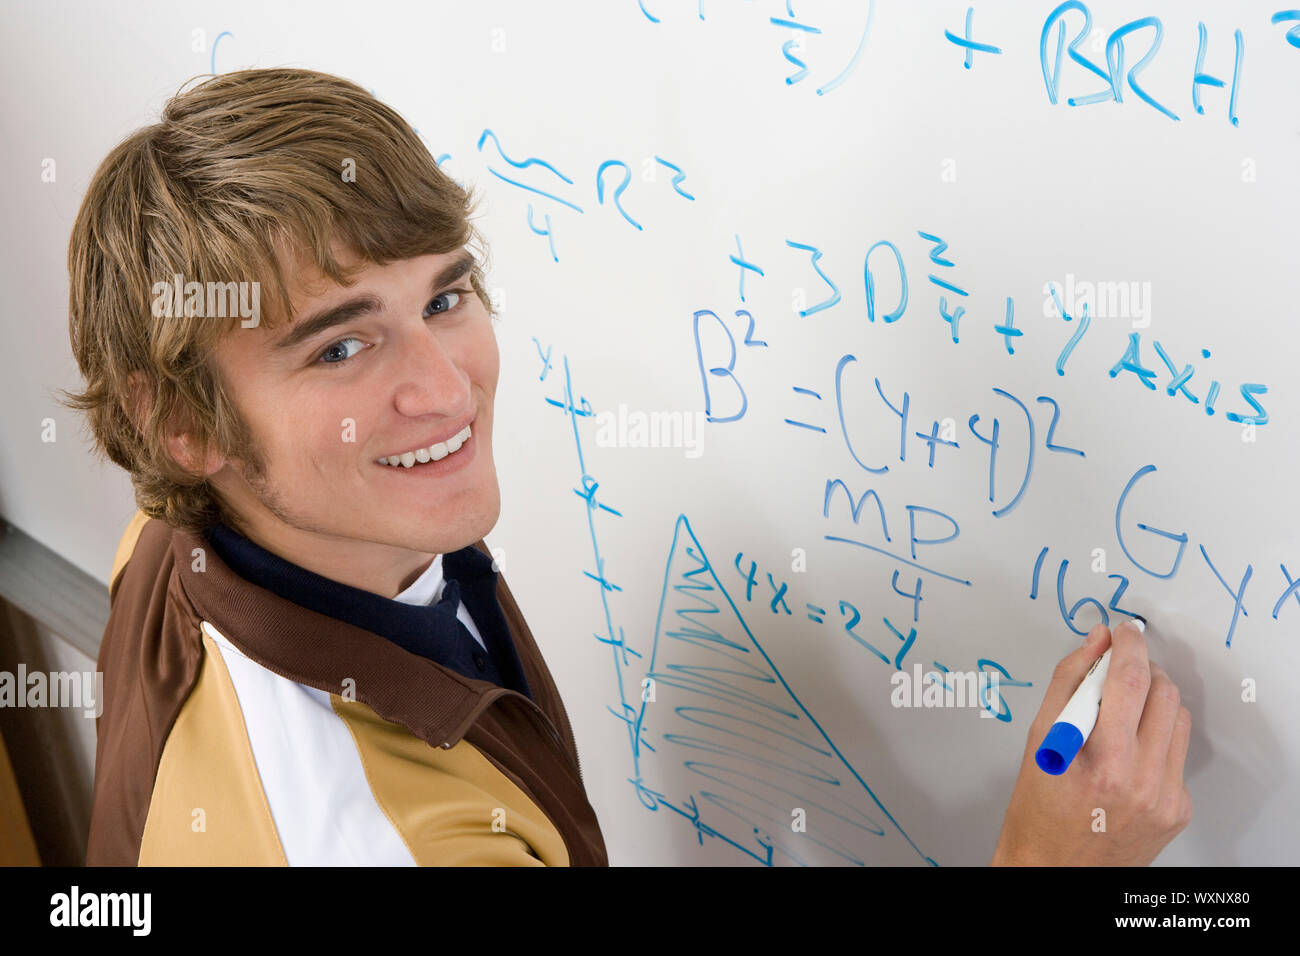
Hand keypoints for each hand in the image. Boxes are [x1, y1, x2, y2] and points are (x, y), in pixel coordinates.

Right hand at [990, 620, 1192, 865]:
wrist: (1054, 869)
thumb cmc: (1038, 810)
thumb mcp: (1038, 740)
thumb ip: (1067, 683)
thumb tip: (1094, 643)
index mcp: (1104, 762)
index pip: (1129, 682)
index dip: (1129, 646)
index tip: (1124, 631)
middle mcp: (1142, 782)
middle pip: (1163, 694)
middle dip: (1142, 670)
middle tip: (1118, 670)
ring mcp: (1165, 799)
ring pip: (1177, 720)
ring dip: (1152, 702)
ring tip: (1121, 713)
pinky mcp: (1177, 810)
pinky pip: (1177, 754)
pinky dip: (1154, 740)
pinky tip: (1127, 753)